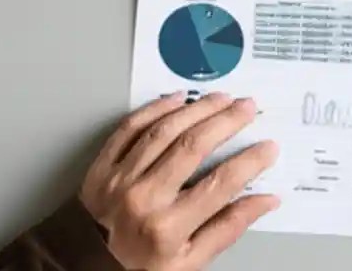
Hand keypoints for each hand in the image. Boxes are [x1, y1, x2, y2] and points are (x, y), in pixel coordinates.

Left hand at [80, 92, 279, 270]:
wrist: (83, 267)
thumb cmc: (139, 267)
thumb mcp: (189, 262)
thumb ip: (228, 228)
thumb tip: (266, 200)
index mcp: (168, 228)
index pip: (220, 184)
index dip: (250, 162)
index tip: (268, 148)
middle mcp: (144, 199)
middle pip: (193, 146)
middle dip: (226, 121)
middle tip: (248, 107)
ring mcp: (119, 179)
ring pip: (164, 130)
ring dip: (196, 109)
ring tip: (221, 98)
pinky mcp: (102, 167)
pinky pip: (130, 128)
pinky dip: (155, 109)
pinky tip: (177, 99)